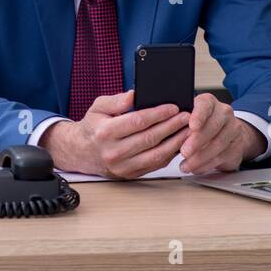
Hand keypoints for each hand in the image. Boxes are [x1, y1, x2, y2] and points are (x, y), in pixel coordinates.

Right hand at [39, 90, 189, 178]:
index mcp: (105, 132)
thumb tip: (135, 95)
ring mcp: (122, 166)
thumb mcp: (98, 107)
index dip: (158, 114)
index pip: (137, 122)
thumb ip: (116, 100)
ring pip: (155, 155)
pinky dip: (170, 154)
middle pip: (150, 138)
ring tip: (188, 130)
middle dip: (172, 126)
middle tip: (187, 117)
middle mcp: (113, 152)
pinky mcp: (130, 174)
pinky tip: (178, 144)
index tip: (173, 107)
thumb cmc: (94, 127)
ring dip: (175, 142)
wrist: (82, 152)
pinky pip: (155, 165)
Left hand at [179, 94, 264, 174]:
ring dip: (200, 157)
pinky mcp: (236, 146)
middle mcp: (223, 113)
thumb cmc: (202, 124)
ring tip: (186, 165)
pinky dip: (207, 165)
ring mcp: (233, 129)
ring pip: (218, 144)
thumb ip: (180, 121)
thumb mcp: (190, 117)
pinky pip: (222, 157)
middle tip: (184, 152)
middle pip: (213, 126)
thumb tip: (164, 126)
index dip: (198, 115)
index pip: (205, 104)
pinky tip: (196, 168)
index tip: (192, 126)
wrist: (228, 133)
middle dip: (197, 141)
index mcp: (209, 102)